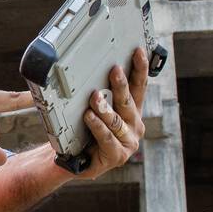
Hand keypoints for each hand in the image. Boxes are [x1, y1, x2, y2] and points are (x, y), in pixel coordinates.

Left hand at [72, 48, 149, 180]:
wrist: (73, 160)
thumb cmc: (84, 130)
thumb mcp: (94, 108)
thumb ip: (100, 92)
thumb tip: (92, 67)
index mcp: (132, 111)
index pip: (139, 86)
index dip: (140, 68)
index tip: (138, 51)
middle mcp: (134, 125)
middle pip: (128, 101)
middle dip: (121, 84)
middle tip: (114, 69)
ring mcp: (128, 142)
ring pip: (116, 120)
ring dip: (105, 107)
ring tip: (94, 97)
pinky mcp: (117, 155)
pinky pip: (106, 137)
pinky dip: (97, 126)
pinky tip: (89, 117)